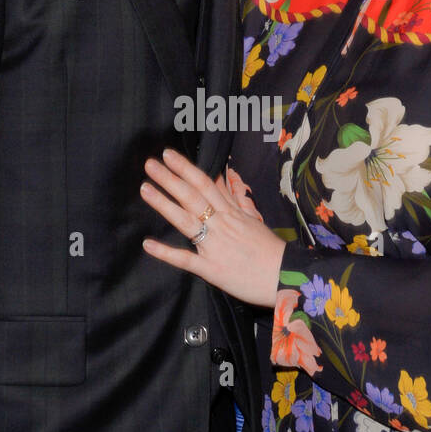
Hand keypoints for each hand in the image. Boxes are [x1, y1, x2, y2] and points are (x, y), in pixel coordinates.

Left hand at [141, 149, 284, 307]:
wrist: (285, 277)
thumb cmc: (270, 250)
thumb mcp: (254, 219)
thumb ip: (236, 200)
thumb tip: (225, 179)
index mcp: (231, 213)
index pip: (205, 184)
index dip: (186, 169)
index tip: (168, 155)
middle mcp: (221, 225)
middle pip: (192, 197)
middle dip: (170, 179)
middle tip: (150, 164)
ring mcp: (215, 246)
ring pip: (186, 221)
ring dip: (164, 204)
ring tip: (145, 189)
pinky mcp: (211, 269)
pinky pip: (186, 259)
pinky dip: (166, 252)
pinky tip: (147, 244)